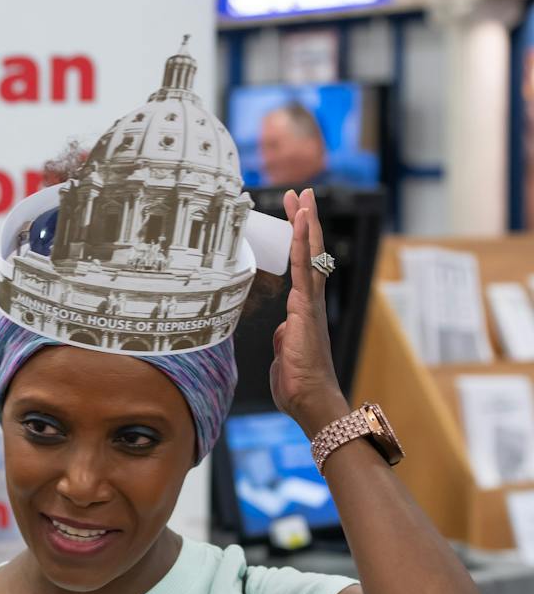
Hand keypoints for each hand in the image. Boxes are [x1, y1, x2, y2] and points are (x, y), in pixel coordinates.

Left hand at [271, 189, 349, 437]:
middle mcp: (311, 302)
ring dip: (306, 224)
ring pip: (309, 255)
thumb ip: (283, 338)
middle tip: (301, 193)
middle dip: (305, 222)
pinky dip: (301, 244)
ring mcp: (310, 304)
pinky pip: (303, 270)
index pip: (302, 267)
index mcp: (304, 311)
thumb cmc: (298, 384)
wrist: (310, 401)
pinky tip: (301, 223)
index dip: (299, 241)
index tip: (296, 216)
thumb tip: (282, 331)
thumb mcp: (283, 355)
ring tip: (303, 197)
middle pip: (309, 253)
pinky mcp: (306, 309)